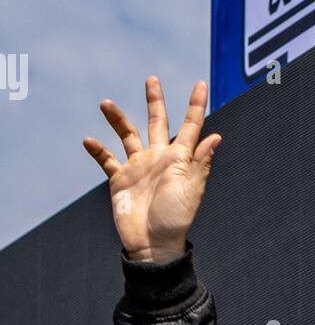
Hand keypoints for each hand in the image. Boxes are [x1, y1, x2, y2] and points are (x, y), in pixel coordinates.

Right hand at [82, 76, 219, 261]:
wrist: (153, 245)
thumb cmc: (176, 220)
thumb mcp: (191, 189)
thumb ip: (200, 162)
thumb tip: (215, 135)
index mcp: (179, 159)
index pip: (190, 126)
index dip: (195, 105)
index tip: (201, 83)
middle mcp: (159, 158)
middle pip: (157, 123)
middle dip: (155, 102)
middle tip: (152, 79)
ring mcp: (138, 168)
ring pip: (127, 135)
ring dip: (117, 119)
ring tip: (106, 103)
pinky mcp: (120, 180)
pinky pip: (107, 160)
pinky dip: (98, 150)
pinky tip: (89, 140)